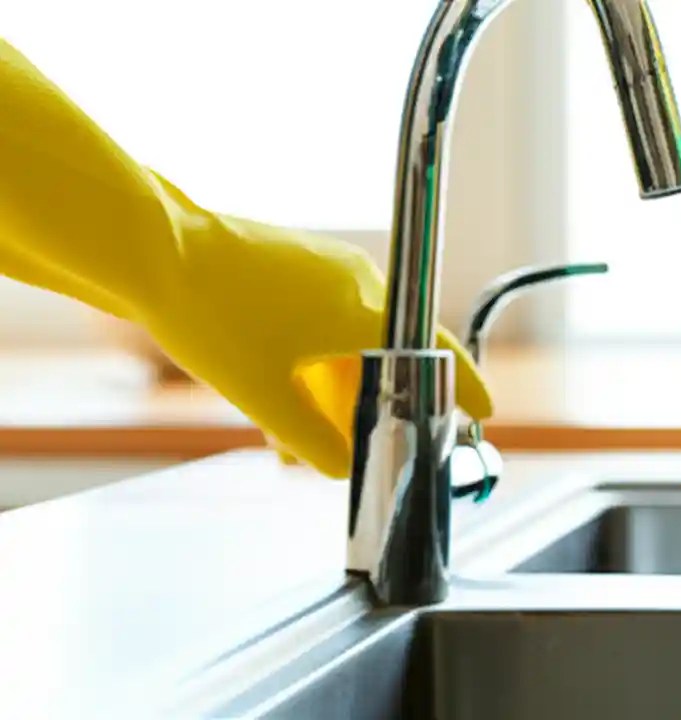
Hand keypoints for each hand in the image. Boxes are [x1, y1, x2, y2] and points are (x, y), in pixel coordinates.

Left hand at [0, 37, 492, 478]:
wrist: (152, 250)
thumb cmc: (209, 313)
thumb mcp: (264, 395)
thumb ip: (312, 439)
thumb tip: (339, 466)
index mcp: (365, 309)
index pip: (437, 352)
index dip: (464, 386)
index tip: (480, 410)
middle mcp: (359, 281)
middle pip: (389, 354)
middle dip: (371, 404)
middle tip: (355, 444)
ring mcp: (328, 267)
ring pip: (351, 340)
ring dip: (332, 387)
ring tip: (296, 435)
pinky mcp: (298, 261)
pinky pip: (325, 318)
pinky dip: (313, 358)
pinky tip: (280, 394)